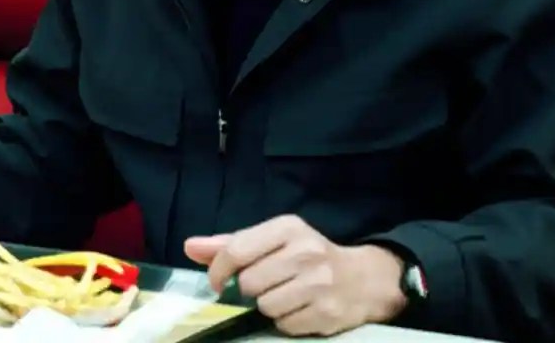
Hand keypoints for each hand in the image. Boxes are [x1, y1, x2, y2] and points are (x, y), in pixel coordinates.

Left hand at [184, 215, 407, 336]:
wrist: (363, 279)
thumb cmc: (307, 256)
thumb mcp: (273, 241)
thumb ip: (231, 244)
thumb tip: (191, 246)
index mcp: (288, 228)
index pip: (236, 249)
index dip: (219, 271)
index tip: (221, 282)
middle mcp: (306, 251)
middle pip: (249, 283)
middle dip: (248, 292)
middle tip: (259, 290)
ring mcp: (319, 283)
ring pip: (266, 307)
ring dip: (267, 308)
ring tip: (282, 298)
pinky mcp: (327, 312)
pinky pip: (285, 325)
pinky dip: (286, 322)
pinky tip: (298, 309)